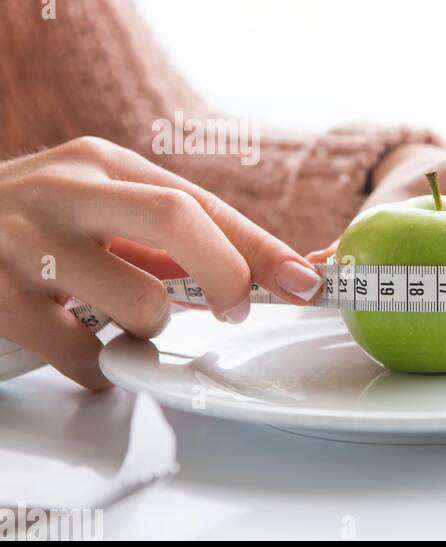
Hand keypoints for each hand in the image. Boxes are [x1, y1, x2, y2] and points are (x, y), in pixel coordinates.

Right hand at [0, 137, 324, 388]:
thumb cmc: (27, 229)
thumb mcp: (97, 211)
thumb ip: (168, 240)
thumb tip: (260, 274)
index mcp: (102, 165)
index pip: (201, 203)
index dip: (261, 247)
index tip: (304, 280)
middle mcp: (64, 192)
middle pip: (176, 219)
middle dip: (226, 273)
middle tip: (236, 310)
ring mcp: (24, 243)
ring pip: (137, 300)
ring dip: (151, 329)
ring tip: (122, 323)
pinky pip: (83, 355)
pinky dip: (101, 369)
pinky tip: (84, 351)